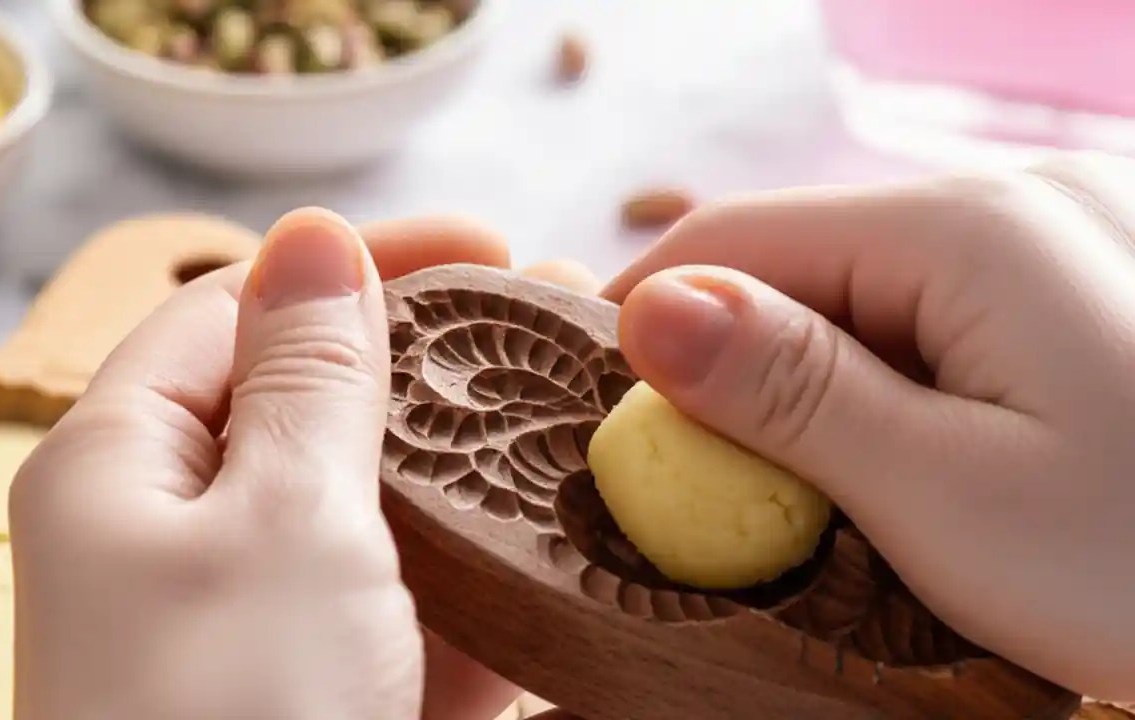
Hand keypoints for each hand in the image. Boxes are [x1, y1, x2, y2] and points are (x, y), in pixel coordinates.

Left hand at [9, 208, 596, 719]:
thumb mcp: (278, 521)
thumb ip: (311, 381)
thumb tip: (314, 241)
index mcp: (126, 466)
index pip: (241, 313)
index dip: (358, 265)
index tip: (485, 243)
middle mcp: (187, 537)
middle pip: (326, 410)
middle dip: (444, 366)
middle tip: (563, 323)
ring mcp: (271, 624)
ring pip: (389, 512)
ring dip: (487, 469)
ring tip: (598, 415)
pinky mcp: (337, 694)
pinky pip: (422, 611)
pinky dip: (496, 581)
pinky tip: (585, 543)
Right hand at [604, 153, 1134, 701]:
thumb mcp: (947, 501)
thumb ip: (791, 391)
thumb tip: (651, 309)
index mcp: (969, 227)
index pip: (732, 238)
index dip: (644, 325)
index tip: (609, 426)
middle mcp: (1021, 195)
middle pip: (803, 263)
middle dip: (738, 372)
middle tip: (729, 501)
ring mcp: (1071, 228)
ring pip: (871, 290)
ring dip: (819, 386)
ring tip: (837, 499)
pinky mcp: (1099, 277)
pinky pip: (949, 311)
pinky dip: (899, 383)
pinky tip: (928, 464)